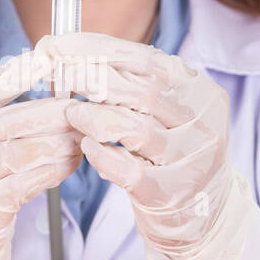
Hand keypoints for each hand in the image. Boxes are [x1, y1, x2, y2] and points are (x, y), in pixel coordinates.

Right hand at [0, 50, 80, 259]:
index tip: (42, 60)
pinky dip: (53, 168)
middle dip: (42, 109)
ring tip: (83, 131)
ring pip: (14, 153)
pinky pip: (24, 184)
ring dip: (56, 139)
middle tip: (78, 99)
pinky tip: (73, 159)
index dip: (6, 77)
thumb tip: (37, 82)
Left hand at [37, 32, 253, 259]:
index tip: (59, 44)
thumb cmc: (173, 154)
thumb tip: (75, 53)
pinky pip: (128, 170)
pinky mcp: (169, 193)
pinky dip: (101, 155)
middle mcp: (202, 124)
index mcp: (201, 92)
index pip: (147, 60)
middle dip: (90, 78)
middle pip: (141, 91)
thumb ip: (135, 83)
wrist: (203, 214)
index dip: (98, 49)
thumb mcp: (168, 111)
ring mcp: (188, 161)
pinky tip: (88, 148)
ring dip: (93, 117)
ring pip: (134, 129)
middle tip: (56, 74)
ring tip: (71, 113)